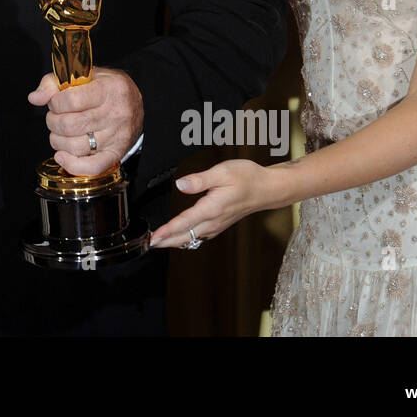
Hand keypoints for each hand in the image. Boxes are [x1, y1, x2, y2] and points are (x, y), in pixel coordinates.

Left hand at [27, 67, 142, 176]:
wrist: (137, 104)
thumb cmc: (107, 88)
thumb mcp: (84, 75)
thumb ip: (55, 82)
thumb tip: (35, 98)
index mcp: (109, 89)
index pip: (70, 100)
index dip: (54, 102)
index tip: (55, 102)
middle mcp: (115, 113)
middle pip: (70, 125)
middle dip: (53, 121)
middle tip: (55, 117)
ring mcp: (116, 136)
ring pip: (75, 146)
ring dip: (58, 140)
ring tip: (59, 132)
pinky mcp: (116, 153)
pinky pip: (92, 167)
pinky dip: (72, 164)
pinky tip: (62, 155)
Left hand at [147, 159, 282, 248]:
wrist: (268, 188)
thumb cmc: (247, 178)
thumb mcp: (222, 172)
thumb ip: (199, 180)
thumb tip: (181, 185)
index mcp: (211, 208)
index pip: (184, 223)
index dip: (166, 231)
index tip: (153, 238)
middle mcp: (214, 220)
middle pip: (186, 236)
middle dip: (166, 241)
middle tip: (148, 244)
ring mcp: (218, 224)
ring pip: (192, 238)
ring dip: (175, 241)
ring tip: (159, 242)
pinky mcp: (220, 224)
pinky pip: (200, 236)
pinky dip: (187, 238)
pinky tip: (181, 237)